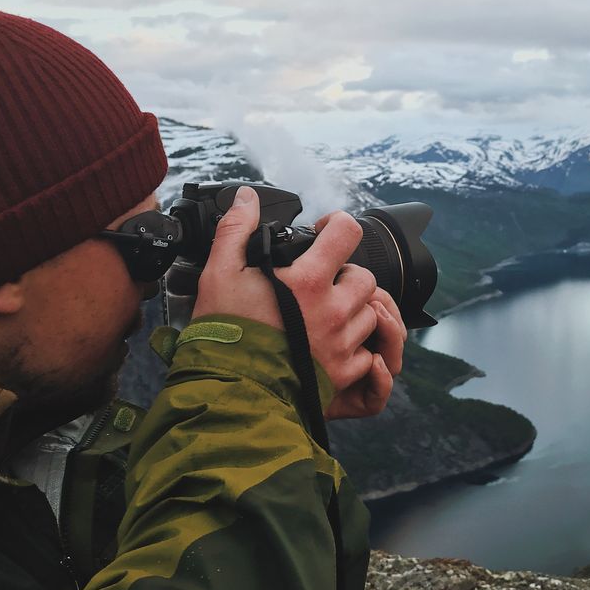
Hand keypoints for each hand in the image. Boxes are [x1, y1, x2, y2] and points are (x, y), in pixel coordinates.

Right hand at [191, 187, 405, 419]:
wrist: (228, 390)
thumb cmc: (224, 333)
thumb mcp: (220, 273)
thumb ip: (236, 230)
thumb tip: (245, 198)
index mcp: (308, 280)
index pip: (347, 232)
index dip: (337, 225)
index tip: (323, 233)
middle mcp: (333, 309)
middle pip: (364, 277)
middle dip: (346, 275)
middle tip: (320, 284)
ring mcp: (342, 343)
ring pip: (369, 313)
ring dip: (352, 311)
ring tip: (323, 316)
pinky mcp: (345, 372)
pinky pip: (368, 353)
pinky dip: (355, 348)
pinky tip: (329, 345)